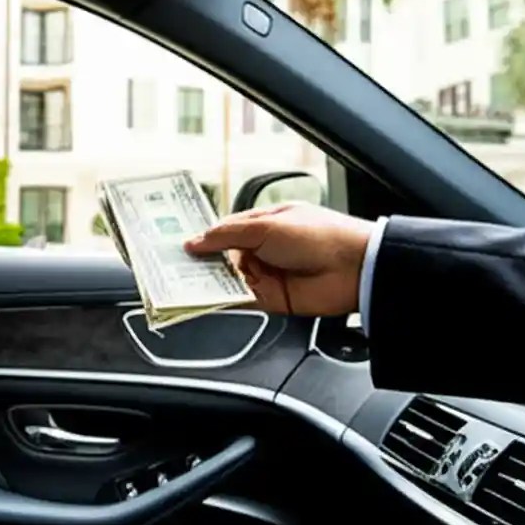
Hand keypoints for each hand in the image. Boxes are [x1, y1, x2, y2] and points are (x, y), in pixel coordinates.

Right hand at [184, 203, 374, 316]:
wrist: (352, 269)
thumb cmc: (317, 236)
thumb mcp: (265, 227)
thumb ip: (227, 235)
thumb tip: (194, 241)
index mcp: (264, 224)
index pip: (224, 230)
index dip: (203, 238)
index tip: (179, 244)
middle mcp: (263, 249)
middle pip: (222, 256)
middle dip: (201, 261)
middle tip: (172, 265)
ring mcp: (266, 274)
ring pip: (227, 279)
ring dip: (208, 280)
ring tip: (180, 281)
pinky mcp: (269, 299)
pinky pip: (239, 300)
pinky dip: (221, 299)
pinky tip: (201, 297)